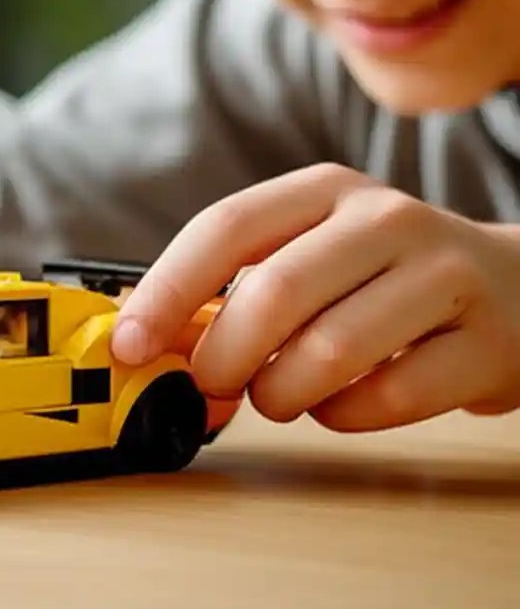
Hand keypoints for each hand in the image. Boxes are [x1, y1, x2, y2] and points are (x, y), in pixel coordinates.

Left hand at [110, 163, 519, 430]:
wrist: (513, 292)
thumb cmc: (379, 282)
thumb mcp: (307, 258)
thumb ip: (229, 293)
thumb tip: (143, 348)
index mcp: (324, 191)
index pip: (224, 229)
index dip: (164, 293)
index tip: (127, 346)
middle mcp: (386, 220)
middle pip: (271, 294)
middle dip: (221, 359)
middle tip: (211, 389)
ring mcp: (445, 276)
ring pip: (327, 353)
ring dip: (280, 395)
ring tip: (281, 395)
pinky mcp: (486, 342)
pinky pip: (386, 399)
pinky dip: (343, 417)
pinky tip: (343, 403)